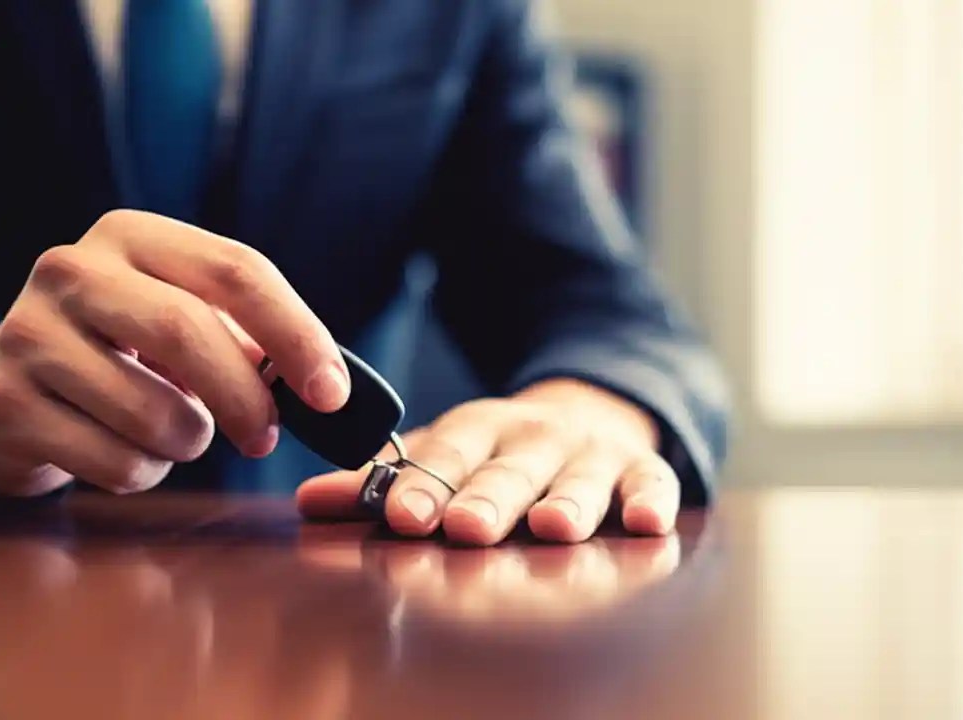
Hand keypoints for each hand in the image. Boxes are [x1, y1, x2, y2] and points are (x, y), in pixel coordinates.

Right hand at [0, 209, 349, 495]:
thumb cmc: (119, 356)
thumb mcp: (180, 324)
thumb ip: (250, 343)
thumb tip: (328, 387)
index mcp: (129, 236)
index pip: (235, 270)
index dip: (296, 333)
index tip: (332, 392)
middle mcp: (70, 271)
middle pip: (189, 332)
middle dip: (247, 398)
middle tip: (265, 436)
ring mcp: (27, 335)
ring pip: (154, 413)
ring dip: (186, 443)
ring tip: (169, 433)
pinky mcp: (5, 405)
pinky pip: (116, 462)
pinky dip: (141, 472)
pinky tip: (118, 449)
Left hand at [297, 378, 680, 544]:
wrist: (586, 417)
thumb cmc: (499, 454)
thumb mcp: (443, 455)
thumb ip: (384, 480)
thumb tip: (309, 502)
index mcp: (480, 429)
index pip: (449, 452)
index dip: (426, 482)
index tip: (402, 515)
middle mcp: (535, 436)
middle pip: (510, 468)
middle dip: (490, 497)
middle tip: (467, 526)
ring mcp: (590, 451)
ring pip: (581, 476)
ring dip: (570, 500)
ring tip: (554, 527)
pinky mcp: (639, 467)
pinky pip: (651, 482)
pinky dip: (653, 500)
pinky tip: (648, 523)